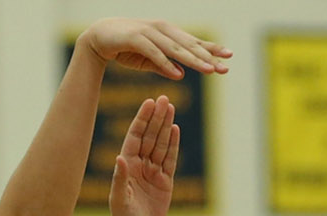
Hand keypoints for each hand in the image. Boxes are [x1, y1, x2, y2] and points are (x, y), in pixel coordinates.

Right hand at [80, 19, 230, 78]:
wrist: (98, 37)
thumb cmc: (124, 47)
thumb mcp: (147, 59)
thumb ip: (163, 65)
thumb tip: (181, 74)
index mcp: (168, 33)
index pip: (193, 42)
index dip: (211, 49)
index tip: (228, 57)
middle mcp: (162, 30)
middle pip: (188, 45)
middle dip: (208, 56)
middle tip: (224, 66)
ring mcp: (149, 33)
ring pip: (175, 49)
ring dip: (193, 60)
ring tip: (208, 70)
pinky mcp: (136, 39)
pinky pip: (154, 53)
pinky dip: (166, 63)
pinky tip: (178, 74)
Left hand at [111, 96, 177, 215]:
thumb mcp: (120, 199)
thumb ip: (120, 178)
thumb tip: (119, 158)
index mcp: (126, 166)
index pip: (135, 137)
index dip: (142, 120)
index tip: (148, 103)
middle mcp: (139, 165)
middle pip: (150, 136)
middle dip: (156, 118)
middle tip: (163, 98)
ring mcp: (153, 172)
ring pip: (161, 144)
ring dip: (166, 126)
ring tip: (171, 107)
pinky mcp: (165, 181)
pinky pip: (170, 159)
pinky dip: (173, 144)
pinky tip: (176, 129)